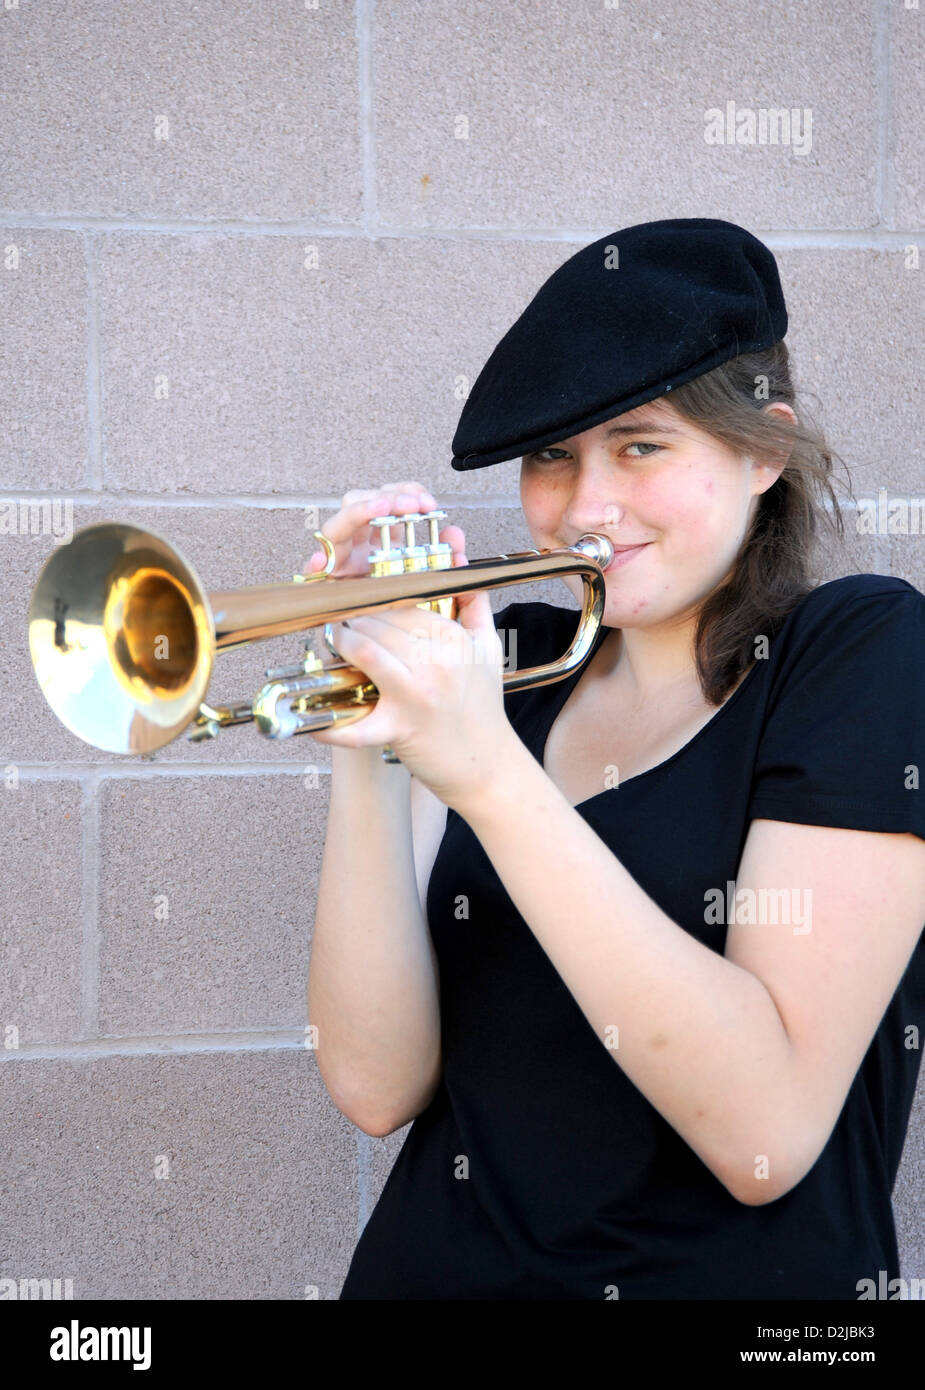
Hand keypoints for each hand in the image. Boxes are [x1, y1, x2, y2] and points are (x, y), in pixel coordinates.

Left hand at [305, 484, 514, 808]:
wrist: (488, 765)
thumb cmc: (482, 708)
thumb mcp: (488, 650)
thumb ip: (475, 605)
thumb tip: (464, 566)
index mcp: (455, 640)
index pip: (405, 603)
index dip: (375, 597)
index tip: (358, 598)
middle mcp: (436, 663)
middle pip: (379, 622)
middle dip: (353, 617)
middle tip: (338, 618)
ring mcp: (416, 695)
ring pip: (364, 650)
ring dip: (340, 642)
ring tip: (332, 640)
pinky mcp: (398, 729)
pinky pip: (355, 724)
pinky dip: (330, 724)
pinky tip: (312, 720)